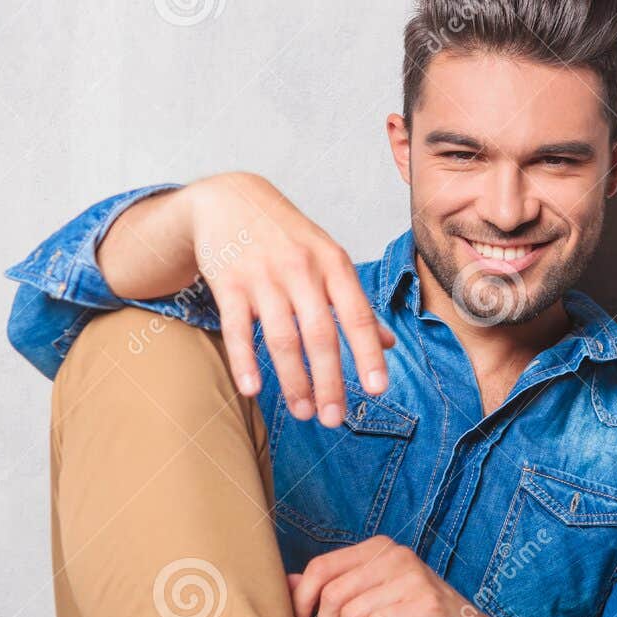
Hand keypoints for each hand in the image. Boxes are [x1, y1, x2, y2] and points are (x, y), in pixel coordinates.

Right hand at [186, 173, 394, 424]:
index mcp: (333, 264)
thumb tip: (388, 343)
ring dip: (293, 381)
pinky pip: (238, 330)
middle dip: (329, 381)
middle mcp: (301, 269)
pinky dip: (245, 362)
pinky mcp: (228, 282)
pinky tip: (253, 390)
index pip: (357, 315)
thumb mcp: (328, 259)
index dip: (368, 354)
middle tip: (334, 419)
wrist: (230, 198)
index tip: (377, 389)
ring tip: (304, 412)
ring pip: (282, 338)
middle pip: (320, 335)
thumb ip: (355, 303)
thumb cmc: (288, 237)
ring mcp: (263, 275)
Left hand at [287, 536, 520, 616]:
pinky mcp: (425, 604)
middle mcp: (393, 555)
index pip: (320, 567)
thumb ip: (331, 593)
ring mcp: (411, 577)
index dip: (300, 602)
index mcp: (377, 549)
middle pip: (331, 593)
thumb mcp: (368, 608)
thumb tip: (284, 583)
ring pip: (350, 614)